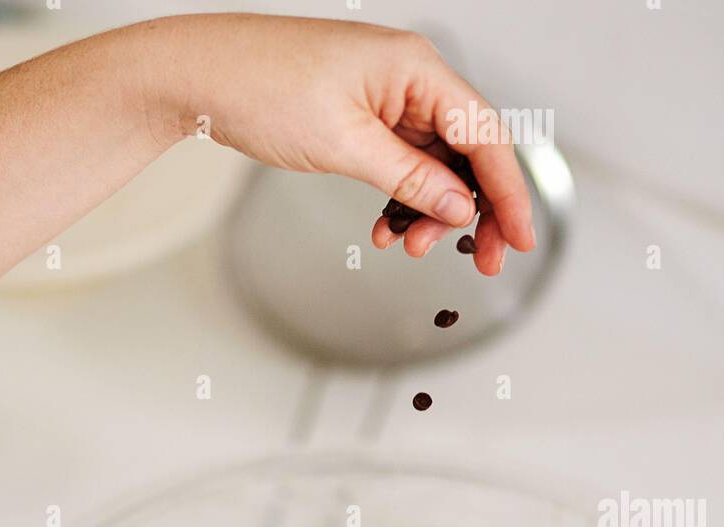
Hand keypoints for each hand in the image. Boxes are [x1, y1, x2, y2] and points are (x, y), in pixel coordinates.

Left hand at [147, 14, 533, 275]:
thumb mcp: (345, 145)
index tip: (519, 238)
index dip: (508, 191)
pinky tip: (385, 230)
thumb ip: (409, 179)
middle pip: (468, 152)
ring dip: (429, 212)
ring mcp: (386, 99)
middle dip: (472, 210)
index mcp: (416, 69)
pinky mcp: (363, 118)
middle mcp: (409, 79)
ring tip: (407, 246)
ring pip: (434, 165)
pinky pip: (401, 165)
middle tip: (479, 261)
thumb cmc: (263, 88)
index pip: (485, 135)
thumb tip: (456, 206)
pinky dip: (400, 201)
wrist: (203, 78)